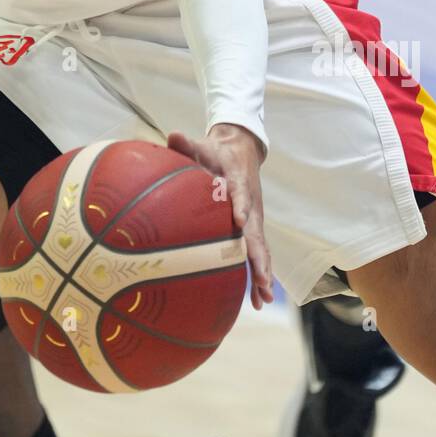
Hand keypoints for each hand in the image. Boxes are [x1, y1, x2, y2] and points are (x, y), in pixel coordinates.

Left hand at [167, 123, 273, 310]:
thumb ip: (187, 144)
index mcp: (238, 183)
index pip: (241, 195)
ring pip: (260, 249)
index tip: (239, 220)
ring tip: (263, 298)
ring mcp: (253, 219)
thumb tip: (172, 135)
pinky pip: (256, 254)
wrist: (241, 151)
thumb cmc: (216, 152)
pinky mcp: (251, 228)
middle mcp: (250, 205)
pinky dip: (258, 275)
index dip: (240, 206)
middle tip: (261, 278)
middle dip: (258, 257)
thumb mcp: (202, 145)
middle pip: (256, 233)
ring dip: (262, 273)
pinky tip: (257, 301)